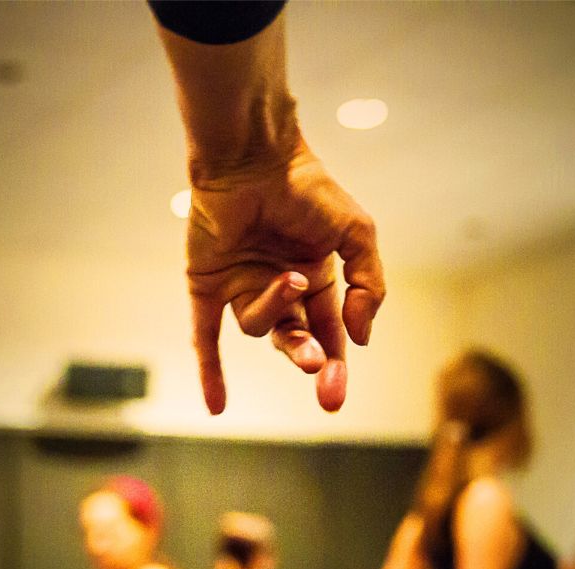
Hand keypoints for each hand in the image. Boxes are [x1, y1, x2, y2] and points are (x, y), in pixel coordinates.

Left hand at [186, 138, 384, 413]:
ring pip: (258, 325)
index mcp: (314, 278)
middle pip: (294, 340)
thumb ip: (368, 285)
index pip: (327, 334)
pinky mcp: (206, 283)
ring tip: (288, 279)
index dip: (334, 365)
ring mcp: (240, 286)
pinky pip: (205, 335)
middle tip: (318, 373)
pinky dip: (210, 370)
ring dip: (275, 308)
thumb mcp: (357, 234)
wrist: (255, 155)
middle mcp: (277, 288)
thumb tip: (362, 339)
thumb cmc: (308, 187)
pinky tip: (216, 407)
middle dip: (307, 359)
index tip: (335, 394)